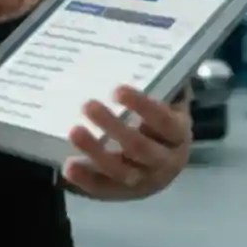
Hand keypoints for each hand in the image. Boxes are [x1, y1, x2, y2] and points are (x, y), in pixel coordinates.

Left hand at [62, 84, 192, 201]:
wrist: (163, 162)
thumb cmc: (158, 122)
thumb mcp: (167, 103)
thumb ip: (164, 83)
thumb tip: (158, 52)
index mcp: (178, 134)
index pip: (163, 120)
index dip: (142, 106)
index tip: (116, 90)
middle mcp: (166, 162)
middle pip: (140, 147)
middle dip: (113, 126)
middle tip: (88, 105)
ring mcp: (145, 182)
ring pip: (122, 171)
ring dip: (96, 152)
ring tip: (74, 131)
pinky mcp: (123, 194)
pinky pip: (104, 189)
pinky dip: (86, 178)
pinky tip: (68, 165)